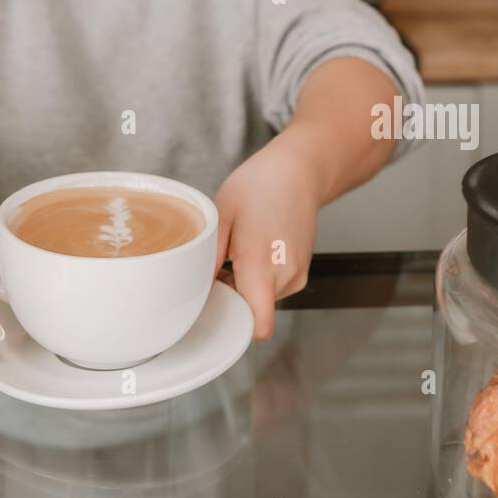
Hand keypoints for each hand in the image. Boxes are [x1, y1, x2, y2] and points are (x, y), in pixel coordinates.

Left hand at [212, 129, 324, 339]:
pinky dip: (258, 279)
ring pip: (263, 301)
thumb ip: (208, 256)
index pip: (258, 324)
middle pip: (253, 312)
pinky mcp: (301, 272)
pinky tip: (252, 250)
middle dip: (231, 298)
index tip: (214, 307)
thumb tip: (195, 287)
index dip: (233, 325)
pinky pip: (273, 289)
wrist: (297, 171)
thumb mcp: (221, 213)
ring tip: (238, 251)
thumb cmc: (258, 186)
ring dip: (244, 286)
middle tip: (218, 267)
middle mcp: (285, 275)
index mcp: (261, 263)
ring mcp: (297, 276)